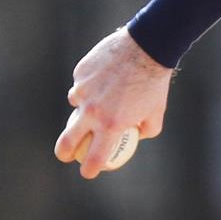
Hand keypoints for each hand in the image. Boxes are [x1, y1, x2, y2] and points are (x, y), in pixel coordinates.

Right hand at [54, 26, 173, 179]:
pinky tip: (105, 76)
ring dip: (84, 107)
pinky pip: (81, 84)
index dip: (89, 169)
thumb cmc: (154, 83)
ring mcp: (83, 91)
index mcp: (111, 125)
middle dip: (64, 152)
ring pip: (75, 105)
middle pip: (68, 140)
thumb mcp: (156, 112)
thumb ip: (146, 130)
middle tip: (65, 155)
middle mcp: (92, 111)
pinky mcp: (80, 74)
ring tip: (103, 95)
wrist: (146, 47)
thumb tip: (136, 135)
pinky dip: (90, 85)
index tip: (88, 172)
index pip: (95, 157)